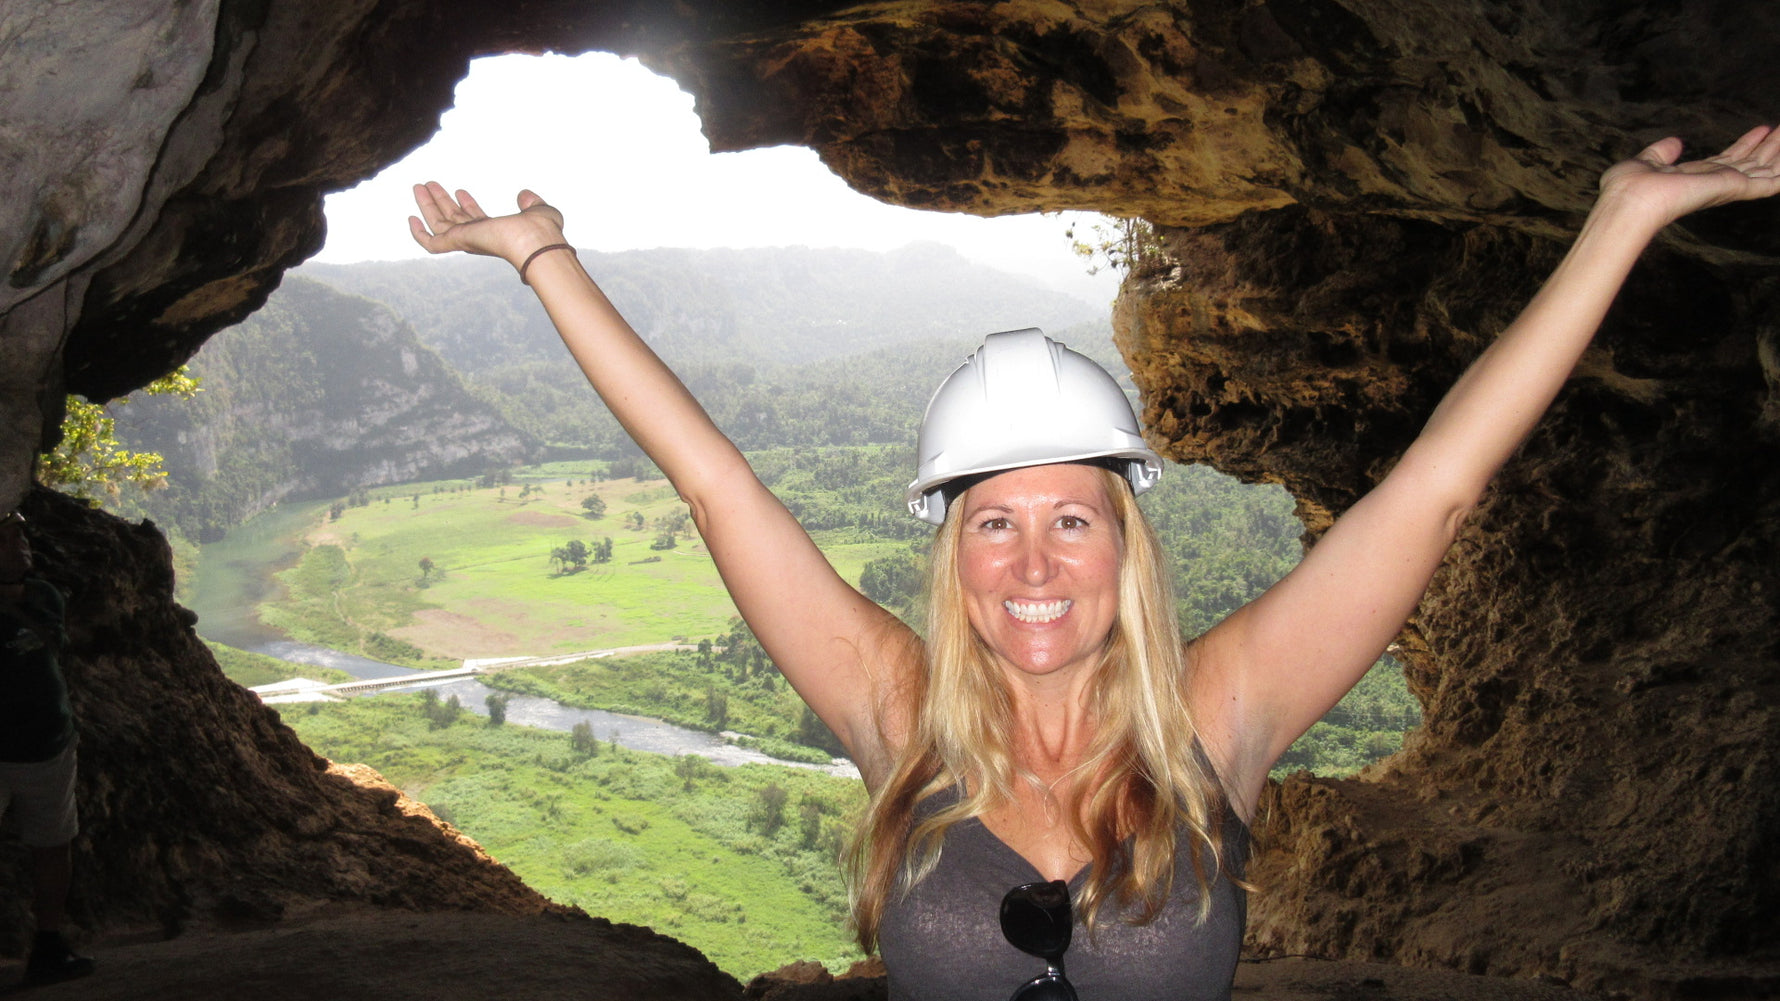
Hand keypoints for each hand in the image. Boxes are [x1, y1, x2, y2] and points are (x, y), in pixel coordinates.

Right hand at [408, 183, 566, 267]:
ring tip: (420, 186)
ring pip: (440, 224)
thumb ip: (532, 203)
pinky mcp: (458, 242)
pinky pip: (431, 243)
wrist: (536, 241)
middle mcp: (480, 237)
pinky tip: (411, 217)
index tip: (461, 191)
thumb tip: (525, 195)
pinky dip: (419, 233)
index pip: (477, 220)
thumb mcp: (539, 210)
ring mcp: (468, 240)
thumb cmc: (543, 230)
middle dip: (442, 201)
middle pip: (454, 219)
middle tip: (430, 184)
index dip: (468, 205)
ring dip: (428, 205)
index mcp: (497, 232)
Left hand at [1599, 125, 1779, 228]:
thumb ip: (1661, 152)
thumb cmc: (1628, 187)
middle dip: (1771, 146)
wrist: (1630, 201)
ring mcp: (1725, 187)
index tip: (1763, 129)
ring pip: (1764, 169)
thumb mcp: (1646, 161)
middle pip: (1751, 163)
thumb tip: (1675, 143)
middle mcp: (1713, 183)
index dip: (1747, 144)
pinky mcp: (1732, 189)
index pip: (1728, 159)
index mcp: (1695, 176)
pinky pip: (1768, 183)